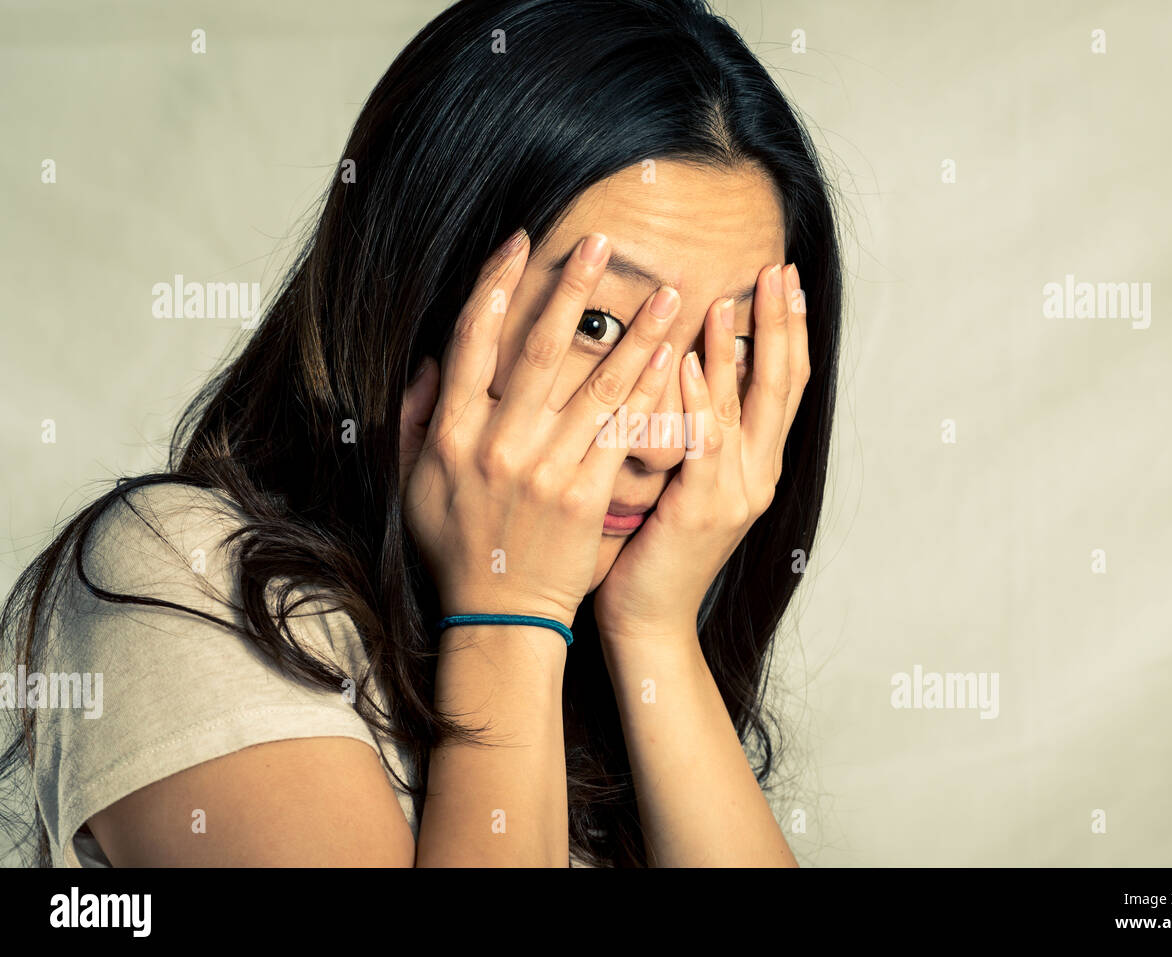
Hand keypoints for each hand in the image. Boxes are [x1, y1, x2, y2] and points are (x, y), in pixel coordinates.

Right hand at [399, 230, 680, 625]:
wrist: (499, 613)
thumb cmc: (457, 545)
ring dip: (635, 334)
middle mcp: (497, 444)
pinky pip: (622, 432)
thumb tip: (434, 358)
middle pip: (536, 348)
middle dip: (571, 288)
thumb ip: (419, 416)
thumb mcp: (416, 481)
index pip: (472, 340)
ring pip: (594, 385)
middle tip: (601, 241)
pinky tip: (675, 360)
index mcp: (452, 433)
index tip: (520, 243)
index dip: (495, 285)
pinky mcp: (585, 495)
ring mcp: (544, 470)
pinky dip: (650, 393)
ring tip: (669, 295)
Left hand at [594, 262, 809, 639]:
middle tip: (778, 268)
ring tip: (735, 292)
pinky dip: (705, 397)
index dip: (788, 329)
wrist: (648, 617)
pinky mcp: (703, 509)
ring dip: (743, 345)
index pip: (784, 383)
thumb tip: (686, 365)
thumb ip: (693, 429)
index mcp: (757, 464)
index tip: (782, 277)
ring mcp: (737, 492)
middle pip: (783, 384)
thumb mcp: (683, 479)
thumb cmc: (653, 545)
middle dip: (782, 322)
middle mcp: (759, 473)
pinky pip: (707, 442)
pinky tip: (697, 357)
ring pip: (750, 406)